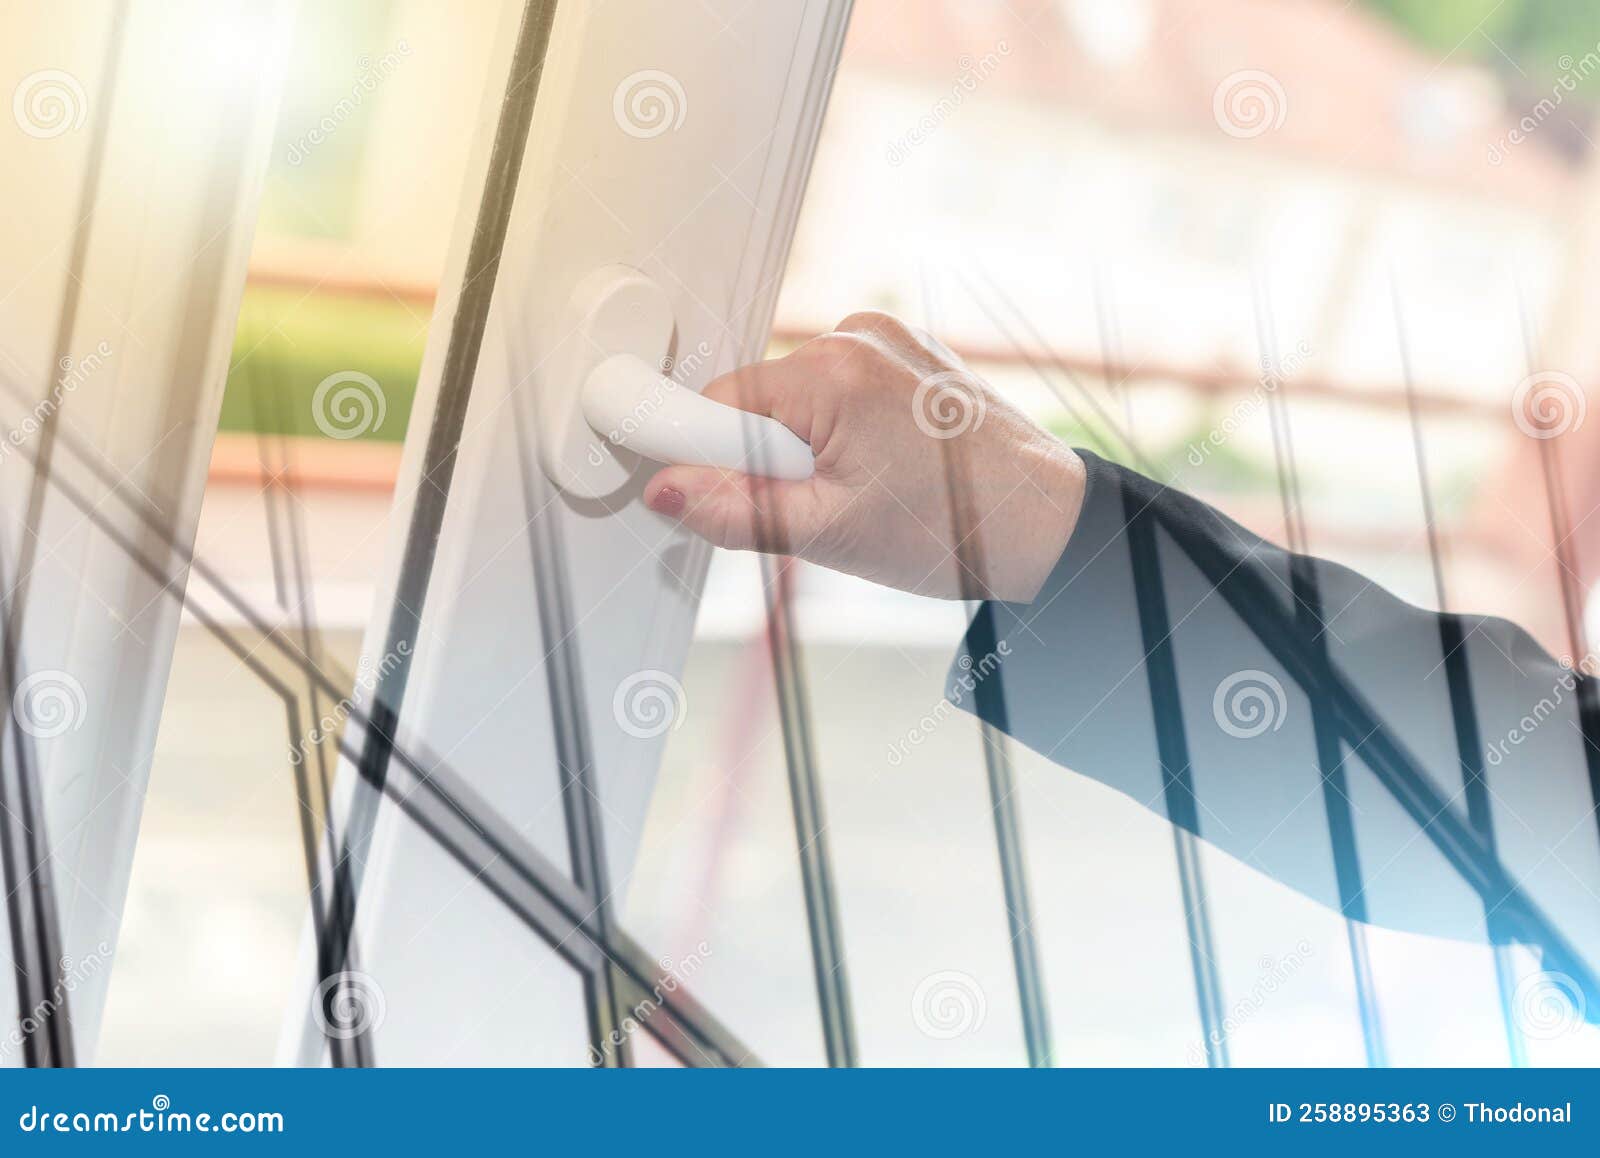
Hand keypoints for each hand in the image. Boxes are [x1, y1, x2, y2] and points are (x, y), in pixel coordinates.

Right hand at [643, 311, 1085, 601]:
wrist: (1047, 523)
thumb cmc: (957, 528)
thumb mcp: (830, 534)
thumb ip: (738, 510)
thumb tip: (668, 492)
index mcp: (832, 373)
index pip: (717, 399)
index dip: (705, 453)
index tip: (700, 488)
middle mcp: (858, 337)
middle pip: (758, 398)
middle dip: (768, 456)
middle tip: (824, 504)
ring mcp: (889, 339)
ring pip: (798, 396)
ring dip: (808, 445)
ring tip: (867, 488)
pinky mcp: (910, 351)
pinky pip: (840, 388)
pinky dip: (843, 428)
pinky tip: (884, 466)